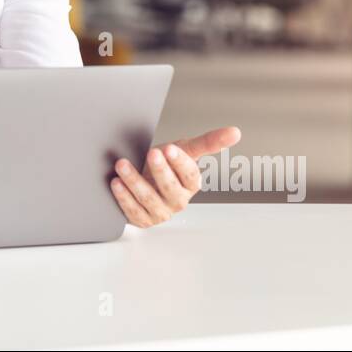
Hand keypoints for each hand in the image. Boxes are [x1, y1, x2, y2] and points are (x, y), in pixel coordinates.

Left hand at [110, 126, 241, 228]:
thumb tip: (235, 132)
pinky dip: (124, 197)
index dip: (180, 163)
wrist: (144, 178)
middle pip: (170, 188)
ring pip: (149, 200)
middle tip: (151, 153)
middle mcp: (178, 200)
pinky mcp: (143, 219)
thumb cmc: (165, 164)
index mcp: (191, 184)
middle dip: (160, 171)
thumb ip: (208, 142)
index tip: (169, 148)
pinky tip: (116, 183)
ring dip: (134, 182)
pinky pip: (134, 211)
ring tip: (122, 165)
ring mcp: (161, 212)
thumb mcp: (184, 149)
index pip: (190, 175)